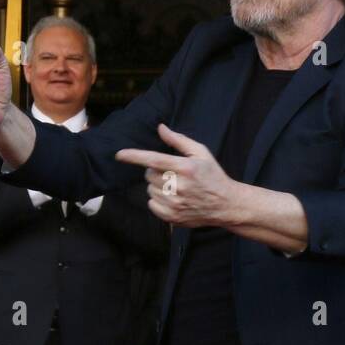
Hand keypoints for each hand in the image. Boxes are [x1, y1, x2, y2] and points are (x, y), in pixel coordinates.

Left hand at [115, 123, 240, 226]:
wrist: (225, 204)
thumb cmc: (212, 175)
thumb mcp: (201, 153)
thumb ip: (178, 140)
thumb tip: (160, 128)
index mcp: (185, 167)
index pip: (153, 159)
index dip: (134, 156)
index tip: (119, 154)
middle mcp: (179, 186)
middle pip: (149, 174)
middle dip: (155, 171)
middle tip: (171, 173)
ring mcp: (175, 204)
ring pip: (150, 189)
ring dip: (157, 186)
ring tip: (175, 187)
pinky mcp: (172, 217)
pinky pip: (151, 204)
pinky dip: (157, 200)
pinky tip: (172, 198)